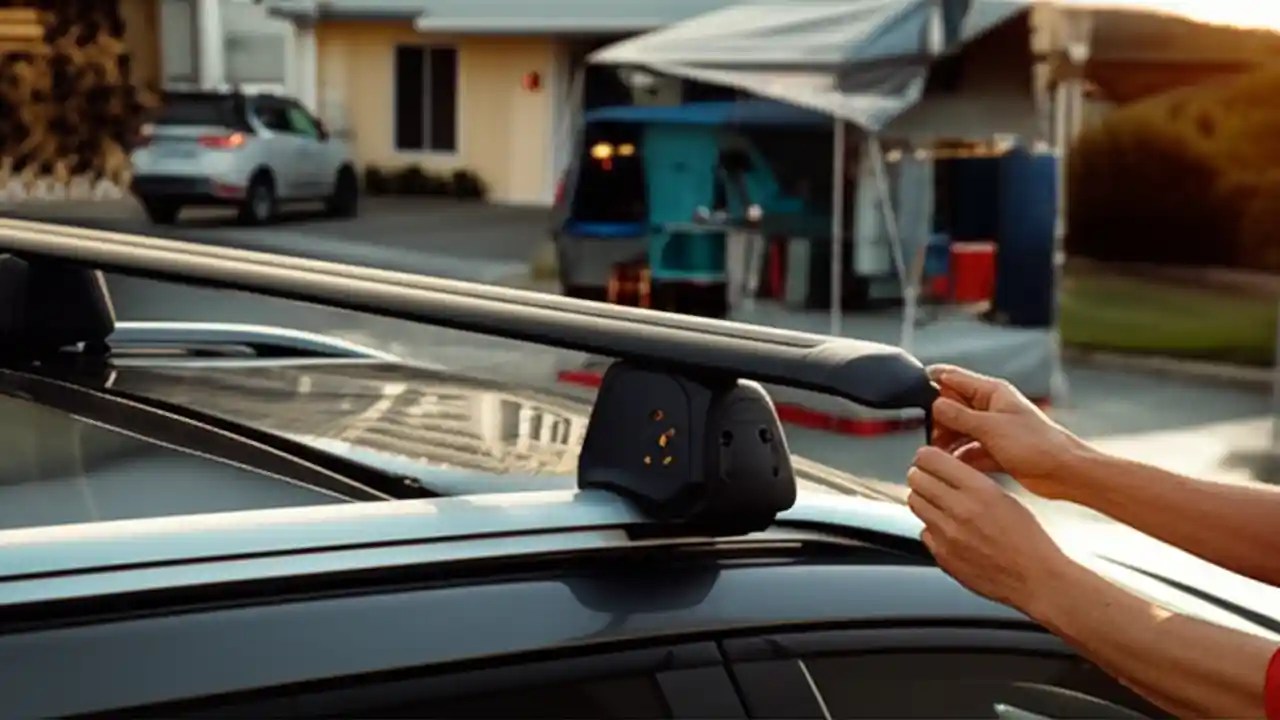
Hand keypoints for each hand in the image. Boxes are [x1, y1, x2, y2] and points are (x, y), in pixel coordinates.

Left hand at [908, 446, 1071, 612]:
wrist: (1034, 579)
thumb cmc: (1027, 539)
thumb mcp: (1005, 497)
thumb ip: (972, 482)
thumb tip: (947, 470)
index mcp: (978, 490)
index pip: (931, 459)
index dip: (925, 456)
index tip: (925, 458)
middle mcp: (959, 509)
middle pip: (916, 479)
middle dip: (920, 475)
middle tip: (926, 478)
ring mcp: (947, 534)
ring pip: (915, 503)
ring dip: (923, 499)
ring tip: (936, 502)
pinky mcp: (942, 555)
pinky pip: (924, 532)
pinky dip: (932, 528)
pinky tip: (948, 530)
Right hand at [928, 364, 1089, 500]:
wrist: (1065, 472)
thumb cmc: (1036, 445)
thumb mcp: (991, 427)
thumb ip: (959, 416)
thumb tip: (934, 405)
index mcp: (993, 394)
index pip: (955, 378)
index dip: (934, 379)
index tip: (913, 384)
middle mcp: (992, 409)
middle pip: (954, 407)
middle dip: (938, 420)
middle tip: (927, 434)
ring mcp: (994, 431)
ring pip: (960, 431)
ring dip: (948, 441)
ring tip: (936, 454)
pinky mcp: (997, 451)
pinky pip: (970, 451)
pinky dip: (961, 458)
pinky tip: (951, 466)